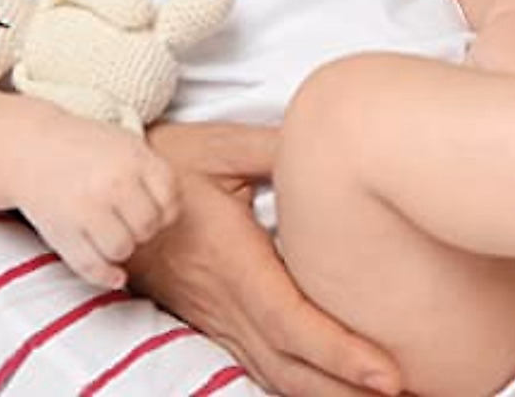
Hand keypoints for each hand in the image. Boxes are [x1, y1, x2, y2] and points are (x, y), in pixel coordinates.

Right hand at [12, 106, 179, 289]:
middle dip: (144, 229)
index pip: (170, 198)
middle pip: (148, 227)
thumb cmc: (87, 148)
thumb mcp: (127, 144)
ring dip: (122, 249)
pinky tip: (115, 276)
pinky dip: (106, 277)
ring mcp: (86, 210)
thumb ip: (152, 173)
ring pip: (122, 249)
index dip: (166, 210)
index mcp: (135, 159)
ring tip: (113, 235)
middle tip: (129, 222)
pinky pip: (91, 267)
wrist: (31, 148)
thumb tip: (172, 215)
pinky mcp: (62, 233)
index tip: (154, 208)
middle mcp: (114, 184)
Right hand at [128, 122, 401, 396]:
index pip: (291, 323)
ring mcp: (215, 317)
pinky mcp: (211, 320)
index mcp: (232, 262)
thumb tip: (335, 142)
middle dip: (346, 391)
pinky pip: (257, 364)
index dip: (340, 353)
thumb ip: (277, 148)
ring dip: (326, 395)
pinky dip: (298, 383)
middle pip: (289, 368)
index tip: (387, 372)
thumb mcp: (221, 145)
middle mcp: (223, 303)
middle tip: (407, 396)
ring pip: (273, 375)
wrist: (106, 191)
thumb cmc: (166, 162)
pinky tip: (331, 388)